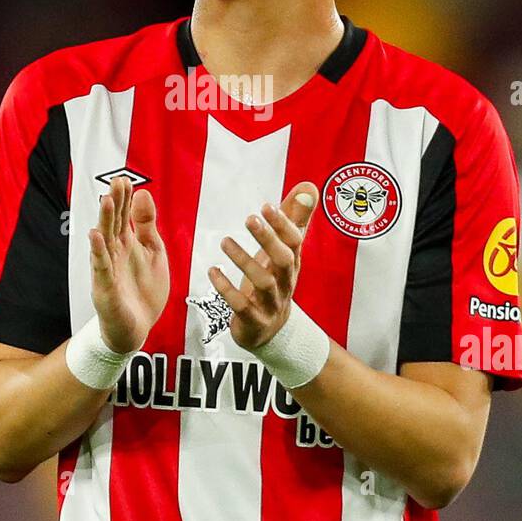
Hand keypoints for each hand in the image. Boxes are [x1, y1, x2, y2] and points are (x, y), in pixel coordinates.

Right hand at [88, 176, 169, 353]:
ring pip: (104, 241)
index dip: (124, 199)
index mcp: (127, 244)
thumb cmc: (143, 291)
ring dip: (104, 221)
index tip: (125, 179)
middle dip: (115, 203)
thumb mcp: (153, 252)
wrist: (137, 329)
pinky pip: (101, 268)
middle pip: (113, 224)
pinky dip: (98, 252)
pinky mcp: (104, 288)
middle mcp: (114, 253)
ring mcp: (107, 270)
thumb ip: (147, 225)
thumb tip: (143, 193)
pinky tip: (96, 237)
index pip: (123, 216)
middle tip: (117, 182)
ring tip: (106, 201)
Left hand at [207, 181, 316, 350]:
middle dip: (268, 239)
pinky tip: (213, 270)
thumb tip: (308, 187)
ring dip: (244, 260)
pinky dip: (226, 288)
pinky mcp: (254, 320)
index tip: (266, 206)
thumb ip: (294, 220)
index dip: (284, 224)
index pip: (295, 242)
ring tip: (225, 241)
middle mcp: (285, 282)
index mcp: (292, 263)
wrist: (271, 332)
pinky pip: (241, 305)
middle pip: (283, 260)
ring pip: (263, 282)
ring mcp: (271, 303)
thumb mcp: (284, 252)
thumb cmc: (274, 282)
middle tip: (249, 219)